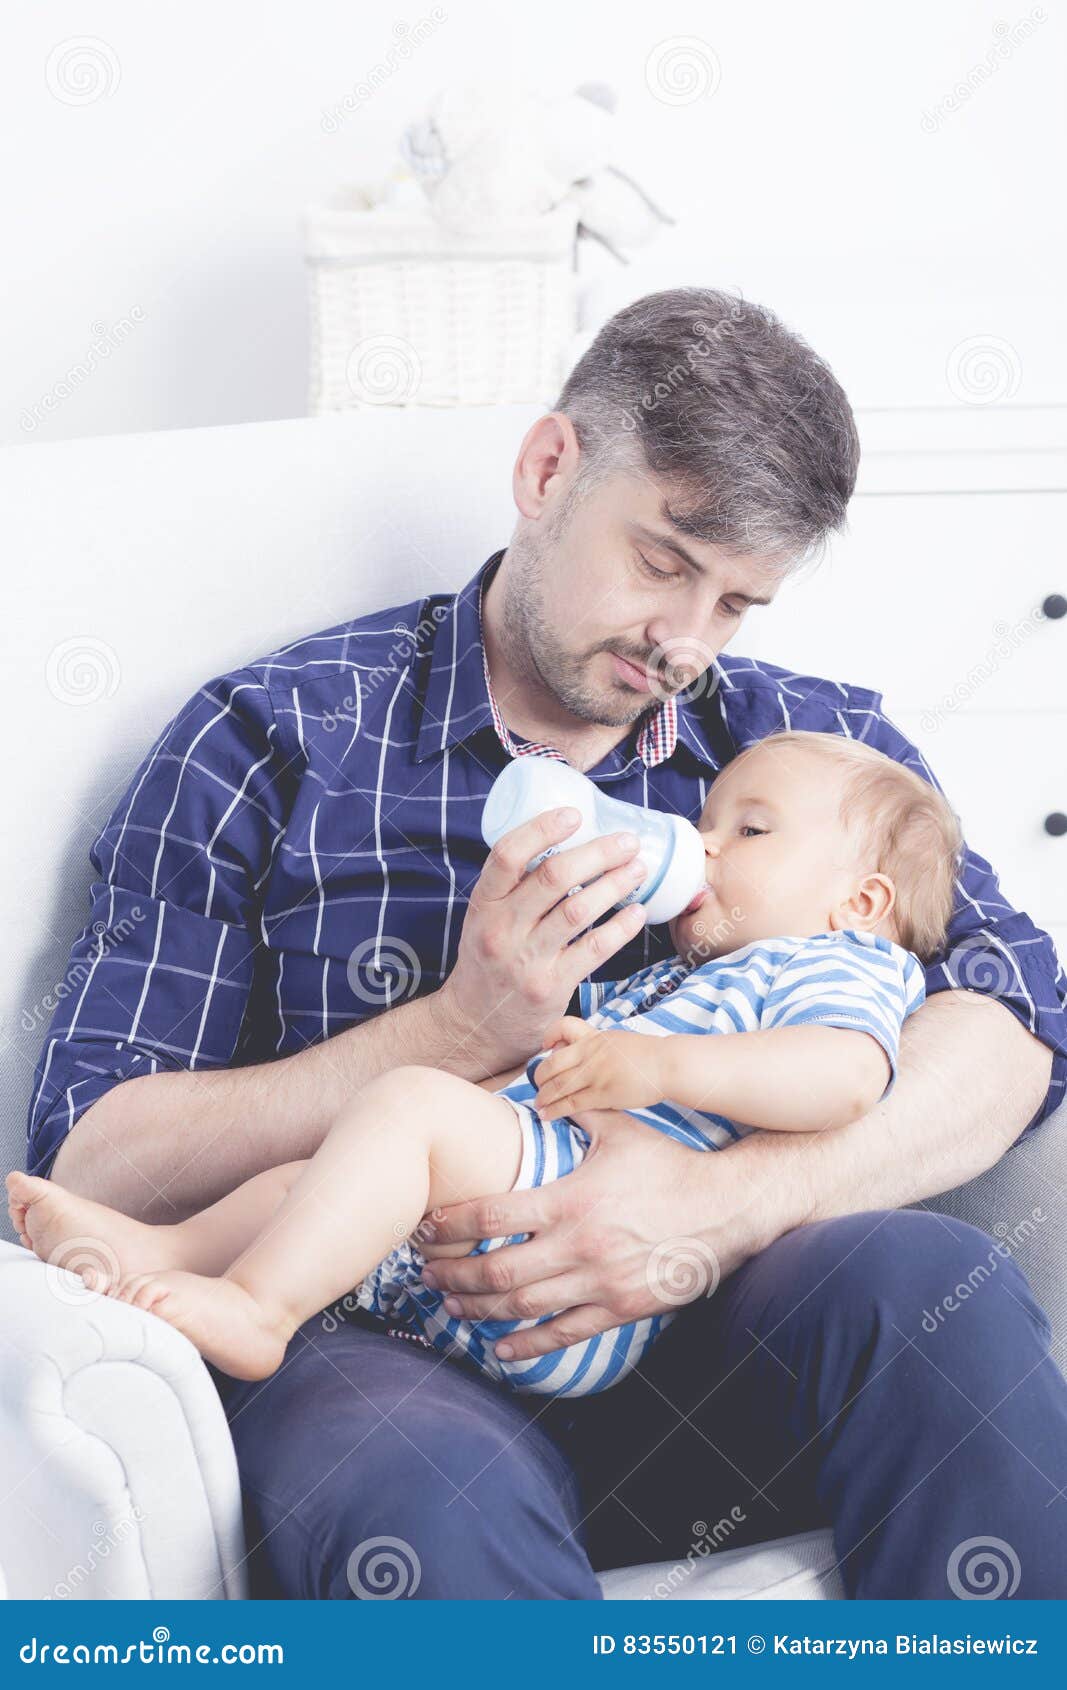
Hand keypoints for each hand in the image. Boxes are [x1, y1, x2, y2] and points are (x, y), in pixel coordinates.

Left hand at [419, 1110, 784, 1361]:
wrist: (726, 1208)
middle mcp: (579, 1245)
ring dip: (479, 1310)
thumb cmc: (669, 1165)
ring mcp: (599, 1281)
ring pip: (523, 1306)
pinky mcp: (619, 1308)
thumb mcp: (620, 1129)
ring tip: (451, 1307)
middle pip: (497, 1271)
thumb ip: (575, 1109)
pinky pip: (564, 1334)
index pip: (493, 1216)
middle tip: (426, 1275)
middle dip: (453, 1277)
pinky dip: (527, 1344)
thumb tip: (538, 1085)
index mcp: (571, 1199)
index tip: (424, 1229)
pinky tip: (500, 1348)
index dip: (450, 1226)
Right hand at [431, 806, 648, 1072]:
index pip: (507, 855)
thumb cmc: (489, 959)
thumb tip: (567, 843)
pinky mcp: (551, 986)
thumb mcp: (486, 919)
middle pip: (553, 877)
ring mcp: (526, 959)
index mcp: (483, 903)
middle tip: (627, 841)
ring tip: (638, 868)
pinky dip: (621, 928)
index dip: (542, 828)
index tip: (574, 814)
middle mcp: (501, 929)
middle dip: (597, 853)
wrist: (475, 1024)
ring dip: (615, 884)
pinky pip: (594, 950)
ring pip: (578, 910)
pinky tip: (637, 913)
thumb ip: (515, 888)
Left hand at [532, 1019, 668, 1116]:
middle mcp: (591, 1053)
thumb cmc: (646, 1055)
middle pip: (552, 1063)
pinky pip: (572, 1103)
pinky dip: (555, 1110)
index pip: (563, 1027)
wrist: (667, 1065)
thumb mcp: (616, 1040)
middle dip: (540, 1077)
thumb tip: (577, 1053)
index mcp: (594, 1037)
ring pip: (558, 1086)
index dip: (549, 1036)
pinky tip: (548, 1115)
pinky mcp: (603, 1094)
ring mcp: (595, 1073)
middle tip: (537, 1086)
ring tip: (538, 1106)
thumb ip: (596, 1045)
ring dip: (543, 1098)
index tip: (545, 1047)